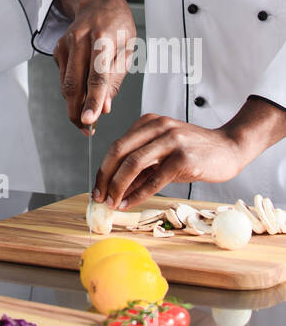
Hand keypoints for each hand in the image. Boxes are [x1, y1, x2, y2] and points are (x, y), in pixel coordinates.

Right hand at [54, 0, 135, 131]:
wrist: (98, 2)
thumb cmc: (118, 27)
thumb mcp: (128, 50)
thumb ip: (116, 79)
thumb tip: (105, 107)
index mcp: (103, 39)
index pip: (98, 76)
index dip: (93, 101)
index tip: (89, 120)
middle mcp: (81, 40)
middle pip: (74, 84)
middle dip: (77, 112)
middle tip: (86, 129)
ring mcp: (66, 44)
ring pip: (66, 84)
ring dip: (74, 104)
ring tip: (87, 114)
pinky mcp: (58, 49)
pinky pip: (64, 77)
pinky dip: (73, 89)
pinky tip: (84, 84)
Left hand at [93, 113, 244, 207]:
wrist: (229, 148)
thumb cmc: (194, 152)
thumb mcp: (164, 153)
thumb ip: (142, 167)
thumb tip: (116, 188)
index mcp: (148, 122)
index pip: (117, 145)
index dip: (104, 168)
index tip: (98, 187)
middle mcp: (157, 127)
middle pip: (120, 151)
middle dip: (106, 176)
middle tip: (100, 196)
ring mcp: (171, 141)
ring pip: (134, 163)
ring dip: (119, 186)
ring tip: (113, 202)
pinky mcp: (183, 158)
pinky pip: (155, 179)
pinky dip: (139, 193)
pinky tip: (130, 203)